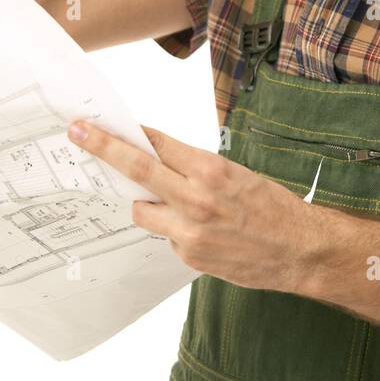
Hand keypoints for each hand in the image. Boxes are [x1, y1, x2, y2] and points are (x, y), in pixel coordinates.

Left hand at [67, 121, 314, 291]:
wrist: (300, 250)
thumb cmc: (272, 206)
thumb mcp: (235, 174)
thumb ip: (194, 168)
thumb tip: (155, 157)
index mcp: (210, 169)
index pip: (157, 143)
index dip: (129, 132)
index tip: (102, 123)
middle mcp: (196, 199)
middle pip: (136, 168)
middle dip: (104, 148)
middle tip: (78, 133)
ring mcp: (189, 231)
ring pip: (143, 210)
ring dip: (146, 202)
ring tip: (172, 203)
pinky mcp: (189, 257)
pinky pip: (166, 235)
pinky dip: (174, 229)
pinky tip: (203, 230)